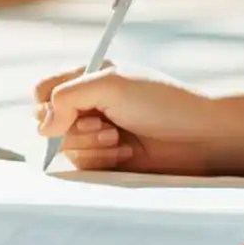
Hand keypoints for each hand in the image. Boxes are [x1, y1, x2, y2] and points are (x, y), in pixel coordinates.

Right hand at [33, 63, 214, 173]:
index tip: (68, 111)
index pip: (43, 91)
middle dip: (72, 128)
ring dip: (89, 146)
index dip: (48, 105)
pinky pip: (81, 166)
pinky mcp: (105, 158)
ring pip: (63, 147)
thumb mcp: (111, 85)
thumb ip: (67, 97)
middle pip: (47, 122)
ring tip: (118, 140)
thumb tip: (44, 128)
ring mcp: (95, 133)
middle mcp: (88, 105)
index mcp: (87, 78)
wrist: (200, 136)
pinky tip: (125, 154)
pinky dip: (100, 160)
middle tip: (102, 125)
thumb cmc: (162, 102)